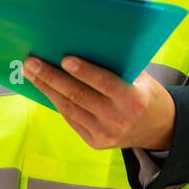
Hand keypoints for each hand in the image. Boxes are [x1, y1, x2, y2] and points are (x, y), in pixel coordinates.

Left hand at [24, 57, 175, 151]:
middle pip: (78, 96)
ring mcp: (104, 133)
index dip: (84, 71)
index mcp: (133, 100)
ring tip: (31, 73)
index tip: (65, 58)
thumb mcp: (143, 79)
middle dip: (52, 78)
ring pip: (69, 108)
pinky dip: (57, 102)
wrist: (157, 130)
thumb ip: (120, 67)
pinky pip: (71, 118)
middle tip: (33, 62)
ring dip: (47, 89)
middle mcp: (117, 119)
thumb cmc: (148, 95)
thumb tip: (89, 46)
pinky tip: (45, 88)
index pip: (104, 83)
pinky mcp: (94, 141)